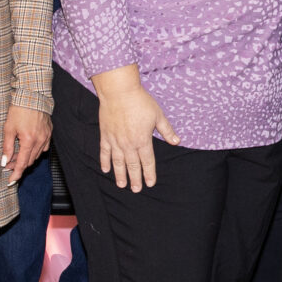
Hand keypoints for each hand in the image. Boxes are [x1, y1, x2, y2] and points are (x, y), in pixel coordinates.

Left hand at [1, 104, 48, 177]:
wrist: (32, 96)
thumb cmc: (18, 110)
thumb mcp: (8, 129)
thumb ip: (7, 147)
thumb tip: (4, 162)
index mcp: (28, 141)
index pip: (22, 164)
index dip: (16, 174)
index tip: (11, 182)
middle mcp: (39, 141)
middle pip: (29, 161)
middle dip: (18, 165)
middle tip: (8, 164)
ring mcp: (46, 137)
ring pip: (36, 155)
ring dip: (26, 158)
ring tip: (16, 154)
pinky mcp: (49, 133)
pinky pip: (43, 148)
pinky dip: (35, 151)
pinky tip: (28, 146)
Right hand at [96, 76, 178, 191]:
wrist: (119, 92)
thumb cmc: (140, 102)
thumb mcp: (158, 115)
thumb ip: (166, 130)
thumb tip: (177, 141)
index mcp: (143, 140)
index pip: (147, 161)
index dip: (149, 173)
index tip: (150, 183)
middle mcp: (129, 144)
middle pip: (133, 165)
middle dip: (135, 179)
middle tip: (135, 190)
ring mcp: (115, 140)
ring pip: (118, 162)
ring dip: (120, 174)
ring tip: (122, 185)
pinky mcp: (105, 135)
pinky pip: (104, 152)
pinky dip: (105, 161)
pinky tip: (106, 169)